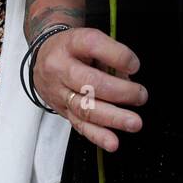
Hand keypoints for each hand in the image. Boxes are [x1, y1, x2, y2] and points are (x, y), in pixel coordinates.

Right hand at [32, 25, 147, 151]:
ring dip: (113, 118)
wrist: (43, 58)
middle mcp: (61, 68)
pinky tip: (113, 142)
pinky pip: (79, 125)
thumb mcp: (89, 40)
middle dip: (120, 92)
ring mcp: (59, 92)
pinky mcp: (61, 111)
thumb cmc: (72, 48)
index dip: (118, 56)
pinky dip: (98, 136)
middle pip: (90, 83)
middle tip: (140, 96)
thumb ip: (109, 56)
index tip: (134, 65)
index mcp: (71, 44)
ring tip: (134, 122)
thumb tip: (127, 79)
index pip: (93, 45)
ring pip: (85, 109)